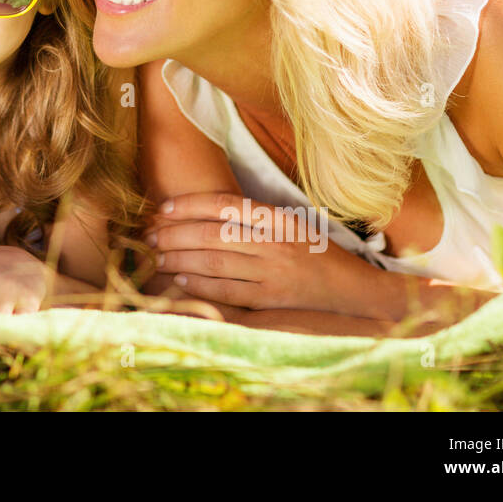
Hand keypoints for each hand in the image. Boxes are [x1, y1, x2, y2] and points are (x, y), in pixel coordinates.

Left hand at [146, 192, 391, 317]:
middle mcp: (274, 242)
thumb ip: (255, 217)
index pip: (224, 205)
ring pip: (214, 261)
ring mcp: (273, 271)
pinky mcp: (271, 298)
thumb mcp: (291, 224)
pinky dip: (201, 284)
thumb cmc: (316, 252)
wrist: (353, 289)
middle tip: (149, 235)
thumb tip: (204, 213)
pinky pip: (227, 290)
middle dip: (174, 233)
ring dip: (179, 258)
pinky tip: (180, 279)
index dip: (190, 204)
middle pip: (212, 233)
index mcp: (277, 218)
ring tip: (157, 256)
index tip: (164, 208)